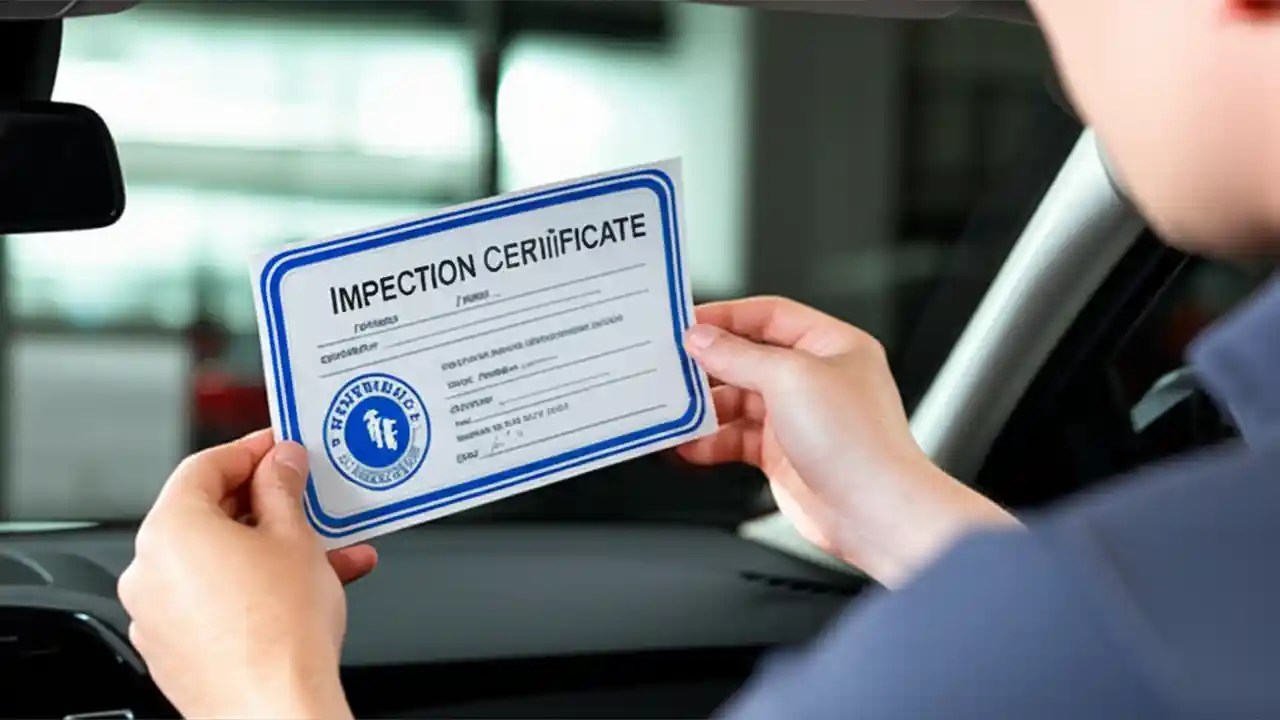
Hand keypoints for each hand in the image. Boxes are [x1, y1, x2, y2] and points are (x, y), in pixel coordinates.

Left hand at [118, 430, 377, 718]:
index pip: (204, 466)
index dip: (250, 450)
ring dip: (270, 548)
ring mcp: (156, 614)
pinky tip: (305, 587)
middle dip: (265, 502)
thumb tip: (281, 464)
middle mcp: (148, 570)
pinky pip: (215, 599)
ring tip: (324, 549)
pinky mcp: (174, 649)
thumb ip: (283, 487)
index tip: (280, 448)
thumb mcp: (295, 536)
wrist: (275, 710)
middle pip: (207, 513)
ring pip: (218, 560)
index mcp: (169, 530)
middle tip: (305, 495)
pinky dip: (254, 586)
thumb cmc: (281, 634)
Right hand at [679, 296, 1017, 586]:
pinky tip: (689, 445)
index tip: (688, 324)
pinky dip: (711, 442)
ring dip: (705, 408)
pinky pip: (737, 439)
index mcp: (832, 345)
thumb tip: (701, 338)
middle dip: (710, 365)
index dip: (727, 316)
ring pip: (739, 402)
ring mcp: (800, 418)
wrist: (875, 513)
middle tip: (671, 367)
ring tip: (674, 411)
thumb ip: (738, 355)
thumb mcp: (790, 378)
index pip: (770, 315)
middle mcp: (817, 378)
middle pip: (749, 358)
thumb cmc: (858, 442)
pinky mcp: (784, 455)